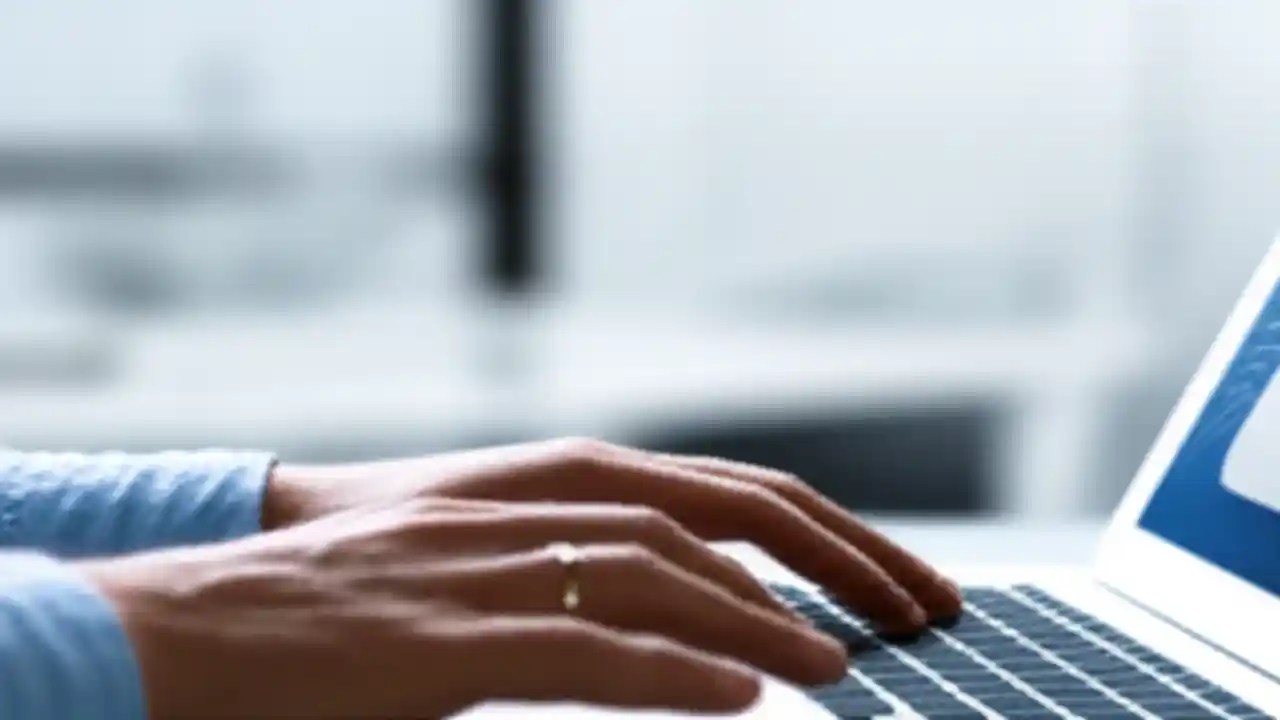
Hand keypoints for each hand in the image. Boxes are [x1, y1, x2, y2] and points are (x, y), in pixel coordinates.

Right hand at [83, 497, 845, 718]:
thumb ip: (558, 577)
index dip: (810, 530)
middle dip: (823, 559)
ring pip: (654, 575)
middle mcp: (522, 515)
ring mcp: (480, 573)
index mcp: (535, 494)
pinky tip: (736, 693)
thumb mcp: (462, 571)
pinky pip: (577, 645)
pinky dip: (667, 667)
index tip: (882, 578)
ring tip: (843, 659)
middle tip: (909, 608)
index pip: (709, 493)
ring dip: (759, 617)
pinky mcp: (437, 642)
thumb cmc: (328, 608)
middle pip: (709, 518)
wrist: (189, 620)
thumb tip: (655, 616)